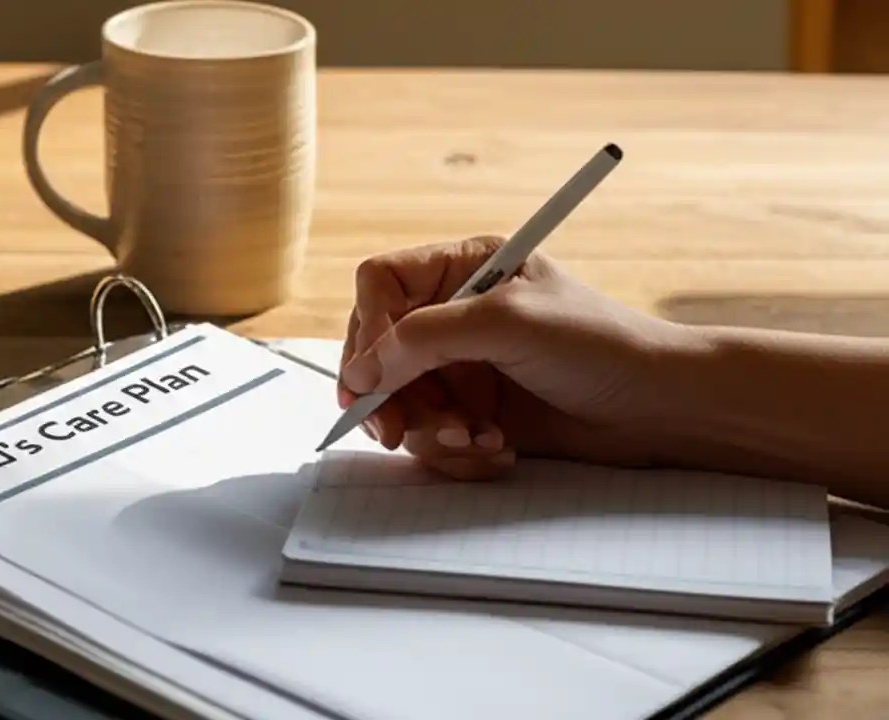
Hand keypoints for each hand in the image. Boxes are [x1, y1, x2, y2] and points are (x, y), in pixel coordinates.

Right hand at [338, 236, 692, 479]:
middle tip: (395, 430)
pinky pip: (431, 435)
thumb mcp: (507, 323)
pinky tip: (496, 448)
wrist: (660, 407)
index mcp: (462, 268)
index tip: (374, 374)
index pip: (380, 285)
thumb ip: (426, 338)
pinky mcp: (474, 411)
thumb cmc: (601, 345)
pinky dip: (455, 451)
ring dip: (430, 430)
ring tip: (475, 438)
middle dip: (389, 394)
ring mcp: (463, 365)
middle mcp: (454, 314)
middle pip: (377, 350)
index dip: (369, 329)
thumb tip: (362, 368)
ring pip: (399, 401)